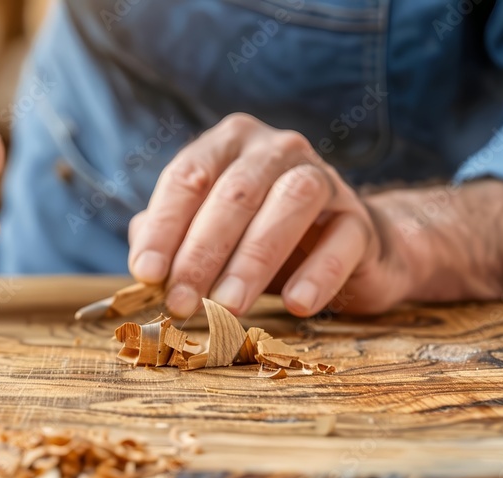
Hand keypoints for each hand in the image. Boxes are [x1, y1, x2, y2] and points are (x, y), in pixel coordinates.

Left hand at [128, 113, 412, 317]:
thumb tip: (142, 261)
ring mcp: (324, 178)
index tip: (146, 273)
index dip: (163, 227)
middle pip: (233, 194)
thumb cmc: (258, 238)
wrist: (345, 250)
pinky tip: (296, 304)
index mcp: (228, 145)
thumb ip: (168, 238)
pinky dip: (319, 273)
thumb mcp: (206, 234)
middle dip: (201, 252)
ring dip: (253, 260)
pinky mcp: (360, 219)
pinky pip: (343, 240)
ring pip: (289, 204)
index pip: (187, 178)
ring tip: (227, 307)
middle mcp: (275, 150)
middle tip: (182, 302)